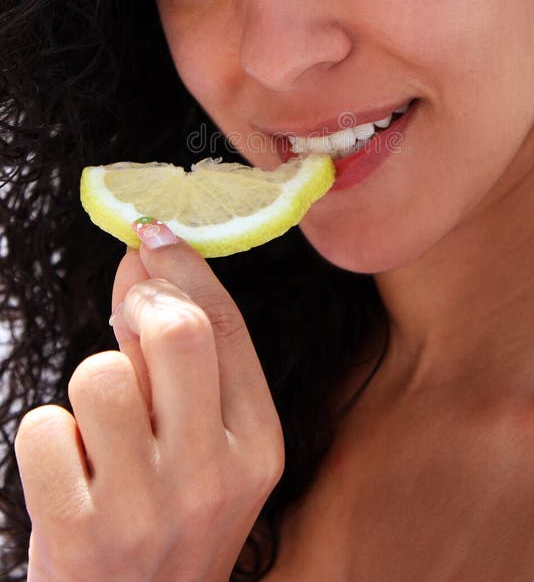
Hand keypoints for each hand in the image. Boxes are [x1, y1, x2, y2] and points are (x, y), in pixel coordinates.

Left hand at [15, 229, 284, 580]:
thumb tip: (143, 255)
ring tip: (97, 428)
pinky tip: (68, 471)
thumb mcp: (202, 447)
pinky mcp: (82, 535)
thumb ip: (179, 356)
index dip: (182, 265)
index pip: (225, 325)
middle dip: (137, 305)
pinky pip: (42, 427)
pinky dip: (45, 437)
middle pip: (174, 330)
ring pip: (99, 374)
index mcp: (257, 444)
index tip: (151, 232)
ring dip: (87, 385)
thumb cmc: (167, 521)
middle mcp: (213, 475)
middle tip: (123, 321)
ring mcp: (149, 508)